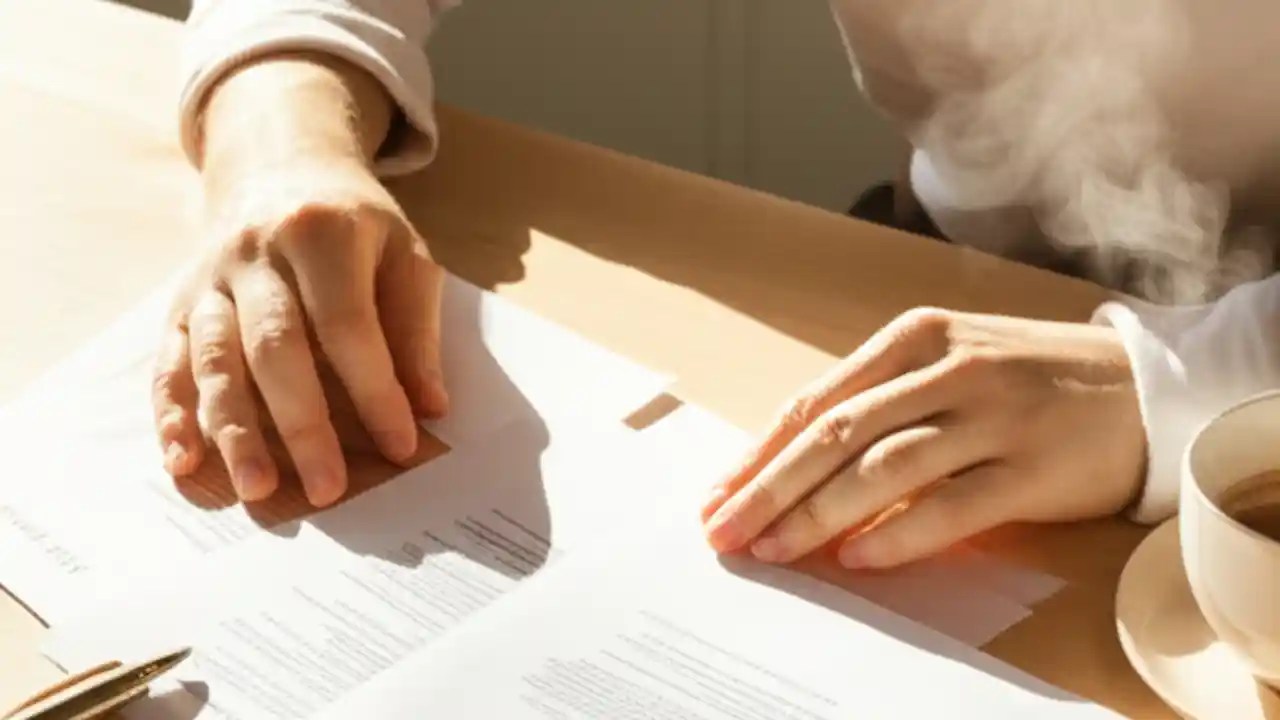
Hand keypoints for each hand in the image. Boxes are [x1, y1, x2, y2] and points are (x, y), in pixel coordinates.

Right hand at [152, 158, 447, 506]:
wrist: (279, 166)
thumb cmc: (355, 224)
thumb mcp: (404, 254)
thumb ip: (415, 328)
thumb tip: (430, 406)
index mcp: (321, 234)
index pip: (347, 325)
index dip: (375, 389)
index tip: (402, 445)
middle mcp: (255, 255)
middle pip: (274, 348)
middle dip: (302, 425)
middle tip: (328, 489)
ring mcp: (209, 279)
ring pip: (213, 359)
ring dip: (233, 430)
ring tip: (258, 490)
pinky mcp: (179, 302)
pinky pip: (168, 361)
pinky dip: (172, 414)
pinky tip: (184, 461)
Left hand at [700, 308, 1144, 568]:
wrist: (1145, 386)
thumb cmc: (1025, 379)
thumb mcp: (947, 366)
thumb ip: (879, 403)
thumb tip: (792, 466)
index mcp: (915, 338)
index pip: (817, 402)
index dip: (759, 453)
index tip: (716, 495)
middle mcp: (949, 369)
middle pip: (836, 435)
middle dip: (769, 489)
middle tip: (723, 533)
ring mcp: (993, 416)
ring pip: (883, 468)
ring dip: (817, 515)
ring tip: (773, 552)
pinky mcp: (1032, 467)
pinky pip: (951, 506)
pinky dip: (899, 534)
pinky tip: (857, 559)